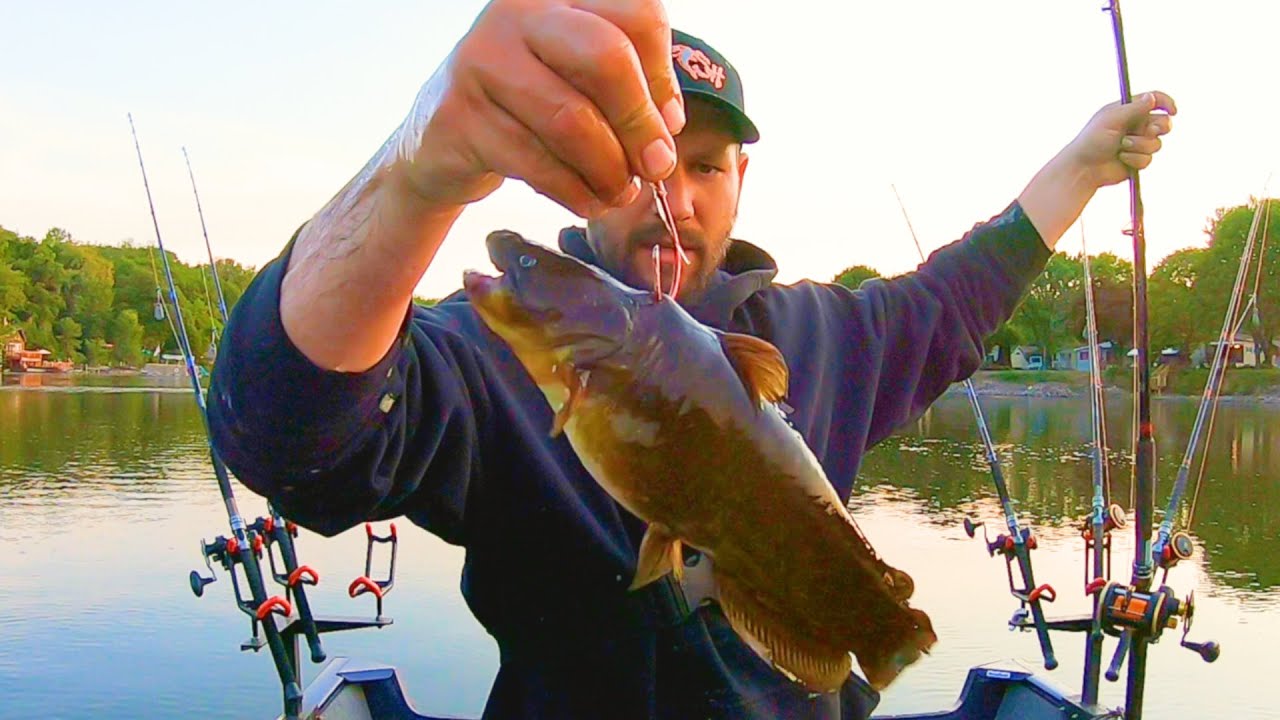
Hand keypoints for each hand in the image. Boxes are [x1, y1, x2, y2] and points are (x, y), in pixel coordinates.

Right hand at [389, 0, 685, 217]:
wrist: (441, 141)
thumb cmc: (527, 108)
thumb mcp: (577, 82)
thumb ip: (627, 90)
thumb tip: (667, 126)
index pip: (638, 16)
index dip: (663, 76)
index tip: (667, 123)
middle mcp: (517, 13)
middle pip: (607, 57)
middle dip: (640, 123)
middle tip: (655, 167)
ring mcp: (481, 60)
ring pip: (572, 120)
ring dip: (609, 170)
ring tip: (620, 193)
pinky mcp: (458, 116)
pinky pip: (536, 162)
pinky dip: (574, 191)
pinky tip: (587, 202)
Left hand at [1066, 90, 1176, 188]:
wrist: (1084, 168)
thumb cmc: (1092, 140)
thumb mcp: (1112, 119)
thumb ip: (1134, 109)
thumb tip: (1152, 96)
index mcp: (1128, 110)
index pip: (1154, 100)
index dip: (1166, 103)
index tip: (1173, 110)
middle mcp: (1136, 125)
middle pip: (1164, 122)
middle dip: (1160, 127)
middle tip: (1150, 130)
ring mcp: (1138, 143)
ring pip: (1157, 143)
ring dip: (1141, 145)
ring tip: (1122, 147)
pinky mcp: (1138, 160)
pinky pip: (1148, 159)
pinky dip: (1136, 159)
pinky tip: (1122, 159)